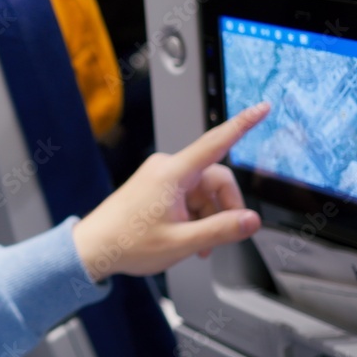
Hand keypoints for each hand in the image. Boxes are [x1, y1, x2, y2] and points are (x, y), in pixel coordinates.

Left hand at [72, 102, 270, 281]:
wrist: (93, 248)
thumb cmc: (127, 243)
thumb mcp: (181, 242)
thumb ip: (221, 230)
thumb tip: (251, 220)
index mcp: (172, 174)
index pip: (216, 142)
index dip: (243, 124)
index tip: (262, 107)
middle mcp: (167, 169)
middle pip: (216, 179)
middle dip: (224, 209)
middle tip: (220, 238)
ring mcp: (160, 177)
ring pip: (204, 192)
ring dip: (209, 218)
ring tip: (199, 246)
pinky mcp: (156, 187)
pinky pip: (189, 197)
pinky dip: (196, 217)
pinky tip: (191, 239)